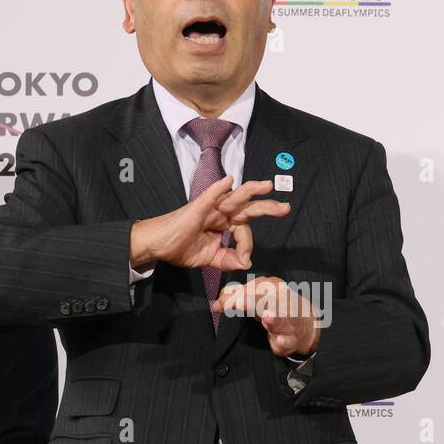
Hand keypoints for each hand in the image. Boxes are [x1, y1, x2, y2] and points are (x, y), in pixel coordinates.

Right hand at [129, 177, 288, 269]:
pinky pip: (208, 196)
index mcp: (223, 223)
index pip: (244, 230)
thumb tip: (246, 263)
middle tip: (285, 207)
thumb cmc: (180, 247)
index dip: (247, 245)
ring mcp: (208, 209)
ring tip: (268, 186)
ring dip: (251, 190)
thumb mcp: (210, 258)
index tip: (243, 259)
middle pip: (247, 207)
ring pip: (233, 197)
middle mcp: (219, 213)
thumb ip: (228, 260)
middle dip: (267, 206)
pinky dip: (218, 189)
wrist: (158, 246)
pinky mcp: (195, 208)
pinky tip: (228, 180)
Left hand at [213, 276, 321, 356]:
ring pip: (281, 319)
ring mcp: (289, 321)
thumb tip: (216, 302)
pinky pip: (289, 341)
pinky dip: (285, 342)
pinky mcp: (293, 339)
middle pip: (266, 301)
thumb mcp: (255, 300)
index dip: (235, 296)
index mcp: (271, 287)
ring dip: (274, 319)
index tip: (220, 304)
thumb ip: (236, 299)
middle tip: (237, 303)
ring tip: (267, 318)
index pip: (251, 288)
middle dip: (252, 302)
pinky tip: (280, 341)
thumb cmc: (275, 309)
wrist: (305, 326)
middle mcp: (282, 301)